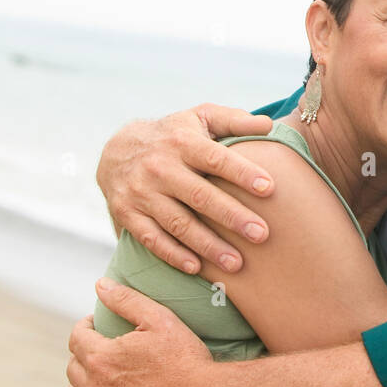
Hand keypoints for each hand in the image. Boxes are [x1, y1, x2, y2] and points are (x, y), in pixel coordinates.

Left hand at [65, 278, 217, 386]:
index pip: (77, 338)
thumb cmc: (187, 361)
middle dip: (85, 356)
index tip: (95, 327)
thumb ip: (127, 301)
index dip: (85, 328)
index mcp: (102, 357)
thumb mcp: (161, 321)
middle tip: (103, 353)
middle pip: (73, 368)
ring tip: (100, 381)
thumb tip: (101, 285)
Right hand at [96, 103, 273, 273]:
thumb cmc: (175, 135)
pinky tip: (196, 268)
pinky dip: (173, 254)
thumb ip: (235, 120)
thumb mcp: (201, 117)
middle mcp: (160, 167)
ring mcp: (142, 192)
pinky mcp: (127, 213)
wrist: (117, 150)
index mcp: (183, 142)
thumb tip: (268, 125)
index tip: (269, 188)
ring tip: (236, 263)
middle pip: (200, 196)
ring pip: (178, 223)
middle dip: (232, 216)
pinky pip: (151, 238)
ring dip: (208, 245)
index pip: (216, 158)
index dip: (242, 173)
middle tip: (262, 235)